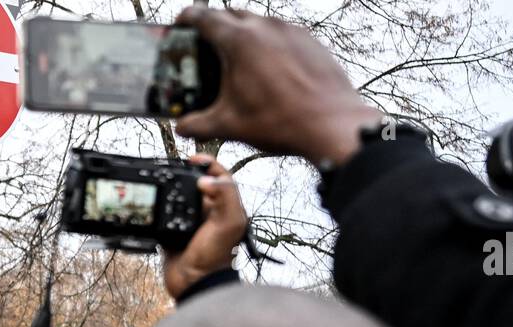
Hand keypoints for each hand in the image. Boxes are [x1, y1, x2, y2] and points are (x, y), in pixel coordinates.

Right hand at [163, 156, 246, 298]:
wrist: (194, 283)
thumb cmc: (215, 256)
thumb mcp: (228, 223)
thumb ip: (225, 196)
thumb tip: (205, 179)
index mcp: (225, 207)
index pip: (220, 177)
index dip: (208, 163)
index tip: (193, 158)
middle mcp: (209, 212)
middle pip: (198, 183)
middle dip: (187, 172)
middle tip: (174, 166)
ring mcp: (191, 222)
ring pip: (181, 196)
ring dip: (172, 186)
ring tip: (162, 179)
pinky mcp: (173, 231)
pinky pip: (166, 212)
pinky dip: (160, 204)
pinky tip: (154, 198)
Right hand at [174, 6, 380, 164]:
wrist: (330, 124)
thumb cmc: (282, 122)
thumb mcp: (229, 125)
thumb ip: (198, 124)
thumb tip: (182, 127)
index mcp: (239, 41)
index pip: (204, 16)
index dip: (188, 17)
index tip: (182, 22)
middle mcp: (264, 27)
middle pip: (231, 14)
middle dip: (216, 25)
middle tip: (208, 44)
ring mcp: (290, 30)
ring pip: (259, 22)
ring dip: (245, 34)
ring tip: (240, 60)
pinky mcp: (309, 40)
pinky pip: (282, 34)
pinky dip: (270, 44)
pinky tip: (270, 69)